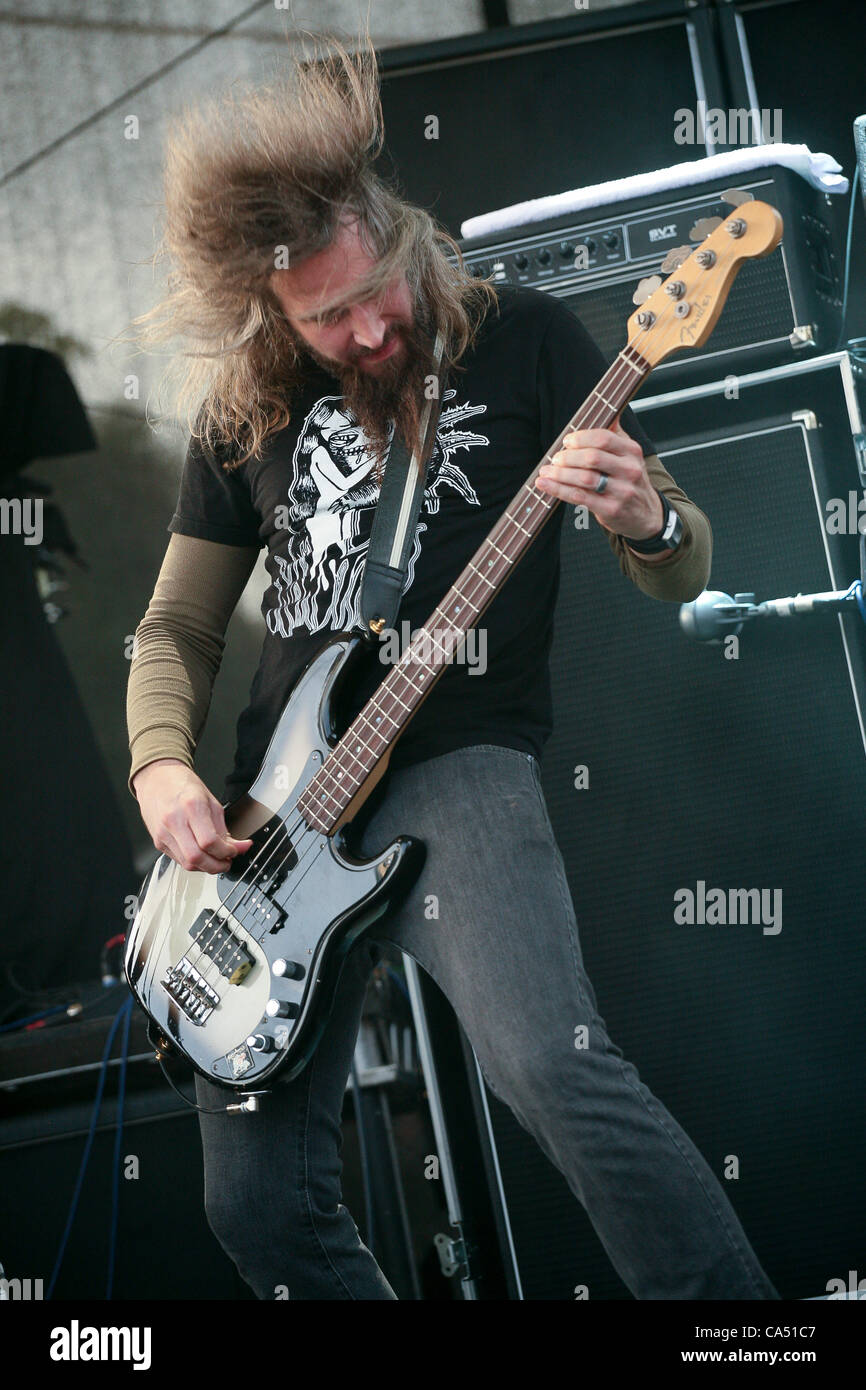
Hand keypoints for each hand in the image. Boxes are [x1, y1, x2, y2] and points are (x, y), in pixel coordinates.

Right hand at [132, 759, 252, 873]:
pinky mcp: (158, 842)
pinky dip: (194, 862)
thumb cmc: (183, 786)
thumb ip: (224, 829)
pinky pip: (179, 860)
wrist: (157, 779)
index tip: (235, 851)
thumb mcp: (211, 802)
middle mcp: (174, 821)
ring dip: (206, 867)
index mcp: (191, 807)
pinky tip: (202, 855)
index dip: (226, 852)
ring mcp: (163, 833)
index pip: (209, 841)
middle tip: (227, 861)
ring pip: (187, 864)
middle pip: (196, 858)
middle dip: (216, 866)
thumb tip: (239, 847)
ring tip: (216, 859)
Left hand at [535, 422, 664, 542]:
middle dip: (568, 457)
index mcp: (632, 451)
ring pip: (584, 478)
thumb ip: (615, 434)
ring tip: (546, 472)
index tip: (567, 441)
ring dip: (560, 474)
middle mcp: (630, 470)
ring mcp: (622, 491)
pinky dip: (559, 490)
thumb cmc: (630, 481)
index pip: (603, 438)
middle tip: (555, 458)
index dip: (581, 438)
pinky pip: (580, 497)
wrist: (646, 515)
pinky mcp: (611, 510)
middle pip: (592, 457)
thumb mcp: (629, 455)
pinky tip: (546, 485)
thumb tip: (605, 411)